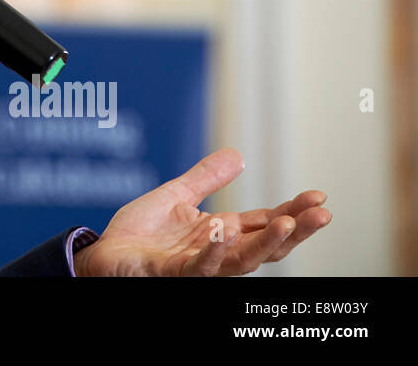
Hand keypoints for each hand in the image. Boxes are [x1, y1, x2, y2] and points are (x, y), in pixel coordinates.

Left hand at [73, 148, 330, 275]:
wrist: (103, 253)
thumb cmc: (140, 232)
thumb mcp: (176, 195)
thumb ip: (206, 178)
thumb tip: (239, 154)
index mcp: (222, 233)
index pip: (266, 223)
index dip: (293, 211)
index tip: (319, 196)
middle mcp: (216, 253)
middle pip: (265, 246)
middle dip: (296, 231)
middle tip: (323, 214)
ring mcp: (197, 266)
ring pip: (240, 262)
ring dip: (265, 244)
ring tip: (287, 223)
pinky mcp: (171, 273)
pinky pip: (198, 267)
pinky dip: (214, 252)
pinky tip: (225, 231)